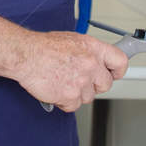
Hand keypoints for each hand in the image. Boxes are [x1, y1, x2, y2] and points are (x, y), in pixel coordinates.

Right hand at [13, 30, 128, 112]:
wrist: (25, 55)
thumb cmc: (44, 47)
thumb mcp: (73, 40)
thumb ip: (89, 52)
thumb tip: (98, 61)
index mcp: (93, 48)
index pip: (120, 62)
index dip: (117, 71)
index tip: (113, 74)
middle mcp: (91, 64)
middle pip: (106, 84)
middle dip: (94, 85)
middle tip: (80, 79)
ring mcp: (81, 81)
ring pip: (88, 97)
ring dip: (77, 93)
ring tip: (62, 81)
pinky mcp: (70, 96)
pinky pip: (74, 105)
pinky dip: (64, 101)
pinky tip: (56, 89)